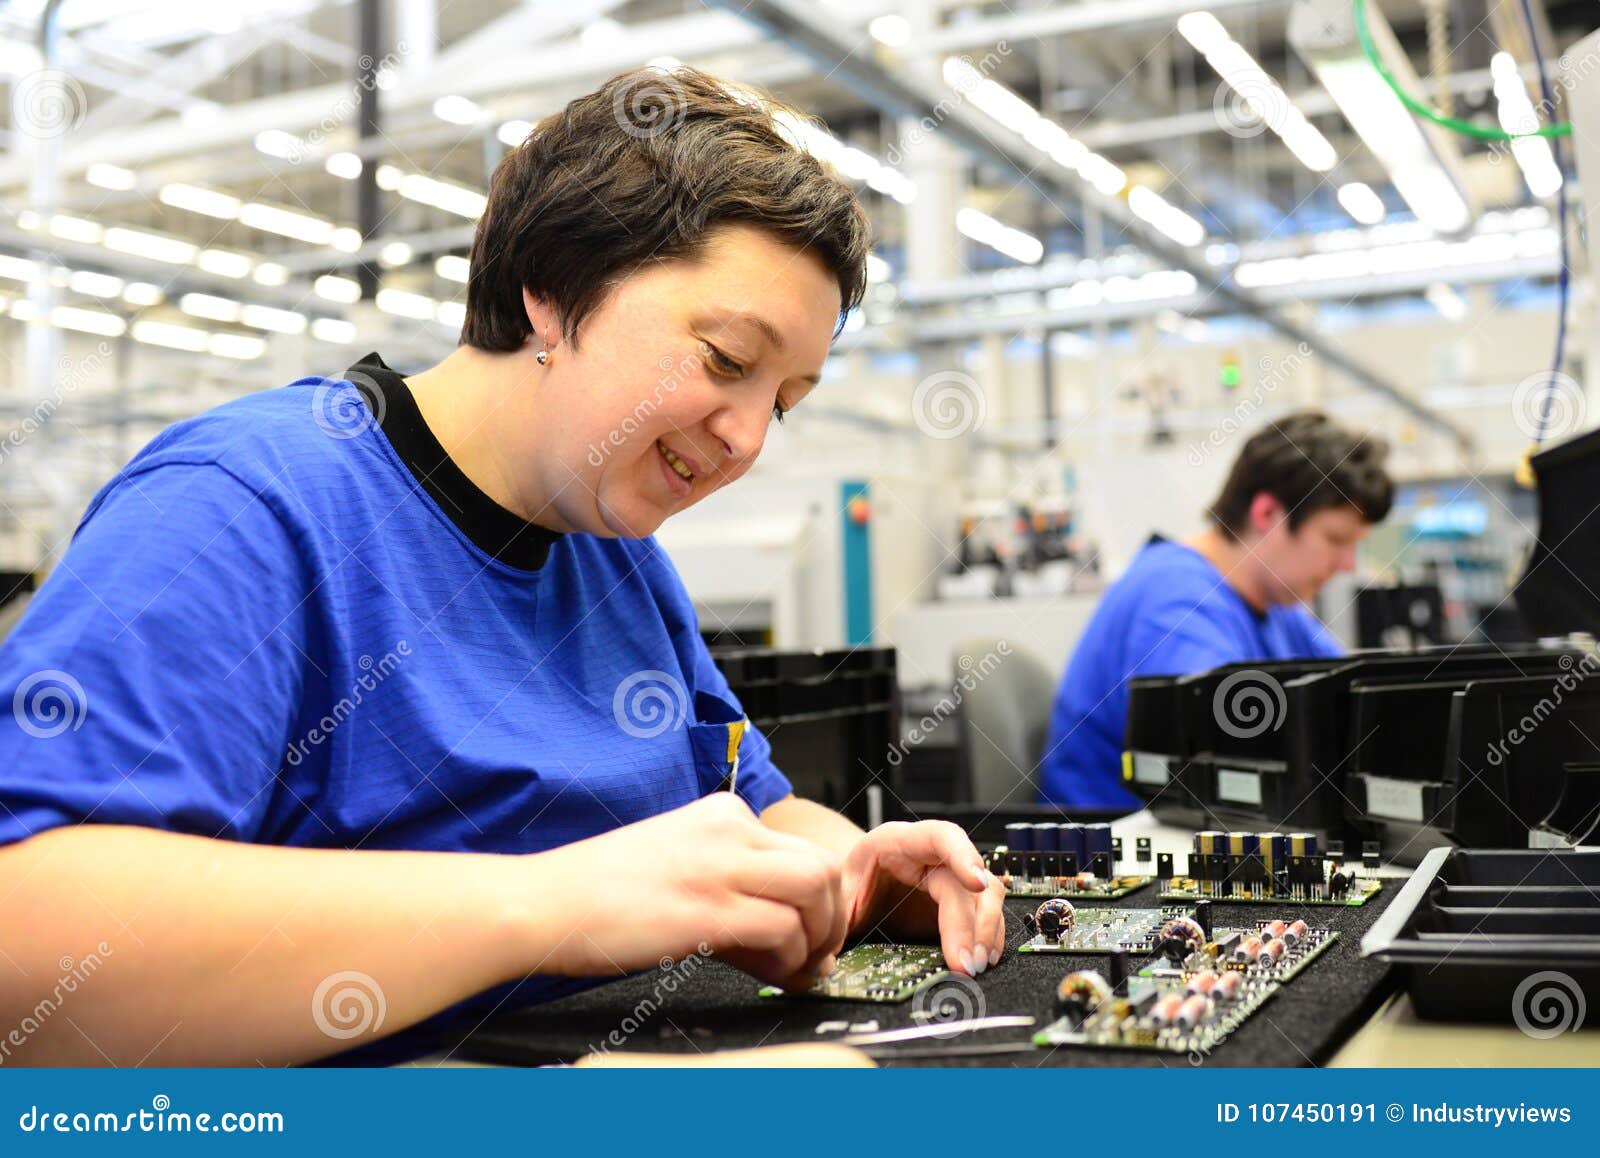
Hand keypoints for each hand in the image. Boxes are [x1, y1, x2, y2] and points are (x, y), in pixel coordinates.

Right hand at [533, 793, 847, 989]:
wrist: (542, 903)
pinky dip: (791, 958)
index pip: (800, 853)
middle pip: (822, 865)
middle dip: (832, 920)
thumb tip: (789, 944)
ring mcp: (718, 865)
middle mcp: (727, 829)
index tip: (812, 939)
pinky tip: (770, 974)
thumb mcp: (680, 876)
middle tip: (818, 958)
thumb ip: (734, 897)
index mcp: (721, 816)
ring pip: (816, 888)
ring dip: (819, 938)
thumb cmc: (599, 897)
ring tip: (796, 968)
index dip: (818, 904)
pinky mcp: (706, 907)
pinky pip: (783, 927)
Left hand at [838, 821, 1004, 976]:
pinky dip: (989, 936)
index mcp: (897, 841)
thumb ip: (835, 914)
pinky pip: (986, 913)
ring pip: (986, 895)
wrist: (852, 884)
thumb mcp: (835, 893)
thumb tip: (828, 952)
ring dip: (986, 931)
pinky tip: (983, 956)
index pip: (939, 836)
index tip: (975, 883)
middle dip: (970, 923)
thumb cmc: (847, 881)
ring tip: (975, 964)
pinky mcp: (959, 902)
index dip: (962, 855)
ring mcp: (949, 877)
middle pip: (965, 880)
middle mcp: (930, 855)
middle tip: (964, 961)